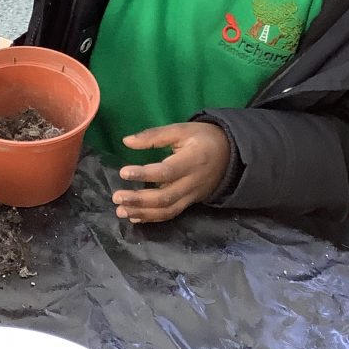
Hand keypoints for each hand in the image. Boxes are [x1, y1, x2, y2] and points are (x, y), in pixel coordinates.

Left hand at [112, 122, 231, 224]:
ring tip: (121, 211)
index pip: (166, 171)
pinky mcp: (191, 202)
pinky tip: (136, 217)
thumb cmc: (204, 138)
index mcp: (191, 161)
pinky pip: (172, 214)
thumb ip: (155, 136)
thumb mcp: (182, 130)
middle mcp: (192, 182)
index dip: (144, 174)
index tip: (124, 172)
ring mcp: (192, 195)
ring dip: (143, 213)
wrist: (231, 154)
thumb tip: (126, 141)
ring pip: (167, 210)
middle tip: (117, 197)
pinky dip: (153, 218)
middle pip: (165, 197)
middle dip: (139, 200)